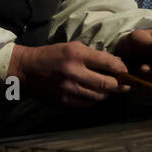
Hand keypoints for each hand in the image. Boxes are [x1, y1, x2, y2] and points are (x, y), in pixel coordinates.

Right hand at [6, 41, 130, 106]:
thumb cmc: (52, 55)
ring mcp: (68, 89)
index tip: (125, 70)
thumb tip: (115, 63)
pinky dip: (94, 99)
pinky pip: (87, 103)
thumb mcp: (72, 47)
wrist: (26, 69)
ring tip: (108, 89)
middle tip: (124, 84)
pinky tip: (94, 94)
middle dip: (119, 85)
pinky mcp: (63, 101)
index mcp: (76, 55)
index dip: (121, 68)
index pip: (107, 63)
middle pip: (106, 84)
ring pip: (99, 96)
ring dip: (107, 93)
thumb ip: (93, 55)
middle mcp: (73, 73)